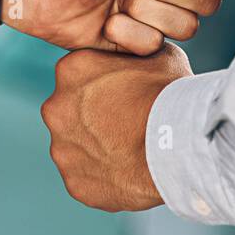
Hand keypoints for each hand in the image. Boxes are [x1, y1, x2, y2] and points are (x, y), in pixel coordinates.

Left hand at [42, 43, 191, 210]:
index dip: (104, 82)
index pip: (80, 72)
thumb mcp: (156, 53)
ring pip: (77, 146)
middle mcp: (56, 108)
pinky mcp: (75, 184)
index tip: (125, 90)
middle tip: (128, 122)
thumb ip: (133, 53)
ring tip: (132, 150)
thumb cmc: (169, 93)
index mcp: (71, 69)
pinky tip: (130, 171)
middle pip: (72, 110)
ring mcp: (63, 150)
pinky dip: (104, 176)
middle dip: (94, 116)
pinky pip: (87, 178)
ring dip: (97, 147)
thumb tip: (138, 50)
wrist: (178, 144)